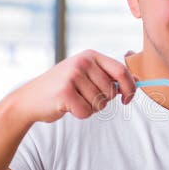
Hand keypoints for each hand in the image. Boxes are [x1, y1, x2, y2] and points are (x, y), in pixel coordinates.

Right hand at [10, 50, 136, 123]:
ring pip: (100, 103)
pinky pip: (87, 111)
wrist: (30, 99)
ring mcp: (73, 76)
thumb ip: (110, 76)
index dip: (130, 87)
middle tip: (85, 98)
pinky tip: (67, 107)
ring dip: (90, 107)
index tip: (128, 99)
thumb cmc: (63, 88)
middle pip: (111, 91)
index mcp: (90, 55)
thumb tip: (138, 80)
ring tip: (74, 100)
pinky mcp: (65, 92)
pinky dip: (80, 114)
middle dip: (103, 101)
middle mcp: (82, 62)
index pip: (121, 71)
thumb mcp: (86, 75)